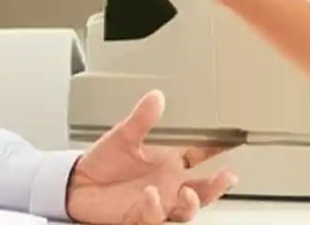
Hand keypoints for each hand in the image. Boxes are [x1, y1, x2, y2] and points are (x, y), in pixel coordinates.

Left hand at [67, 91, 236, 224]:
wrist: (77, 184)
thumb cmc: (103, 161)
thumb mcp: (123, 135)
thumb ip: (141, 119)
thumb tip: (156, 97)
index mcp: (169, 162)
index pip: (201, 155)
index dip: (218, 149)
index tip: (231, 139)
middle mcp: (168, 184)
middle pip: (203, 188)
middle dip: (218, 185)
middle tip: (226, 176)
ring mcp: (157, 201)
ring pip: (186, 209)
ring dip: (192, 202)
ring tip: (188, 191)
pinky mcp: (140, 216)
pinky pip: (154, 217)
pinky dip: (154, 208)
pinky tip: (150, 195)